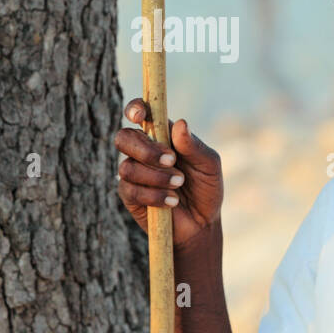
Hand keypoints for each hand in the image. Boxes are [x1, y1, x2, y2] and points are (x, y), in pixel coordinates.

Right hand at [114, 97, 222, 250]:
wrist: (203, 224)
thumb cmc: (206, 189)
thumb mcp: (209, 166)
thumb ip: (194, 146)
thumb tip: (180, 123)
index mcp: (161, 135)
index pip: (140, 113)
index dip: (134, 108)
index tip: (140, 116)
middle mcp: (143, 151)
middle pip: (124, 138)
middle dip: (146, 150)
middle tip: (172, 160)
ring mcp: (134, 174)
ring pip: (127, 167)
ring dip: (156, 177)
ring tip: (178, 185)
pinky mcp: (130, 197)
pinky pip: (131, 190)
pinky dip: (154, 195)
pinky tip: (171, 202)